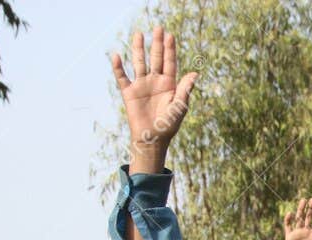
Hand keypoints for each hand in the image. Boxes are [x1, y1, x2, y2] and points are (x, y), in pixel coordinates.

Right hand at [111, 27, 198, 171]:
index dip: (170, 50)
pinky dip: (118, 67)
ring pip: (139, 63)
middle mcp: (155, 82)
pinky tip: (116, 55)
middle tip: (158, 28)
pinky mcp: (129, 92)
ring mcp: (141, 85)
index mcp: (169, 85)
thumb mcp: (179, 107)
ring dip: (139, 49)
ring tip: (139, 34)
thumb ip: (185, 89)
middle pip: (156, 58)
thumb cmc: (168, 126)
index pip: (170, 63)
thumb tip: (195, 73)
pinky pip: (122, 77)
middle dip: (157, 44)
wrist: (153, 139)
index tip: (170, 36)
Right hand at [283, 198, 311, 239]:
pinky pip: (288, 225)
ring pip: (299, 218)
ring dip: (301, 209)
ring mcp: (298, 233)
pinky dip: (288, 219)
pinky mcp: (289, 236)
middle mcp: (307, 232)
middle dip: (311, 209)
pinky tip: (290, 213)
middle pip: (309, 217)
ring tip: (303, 200)